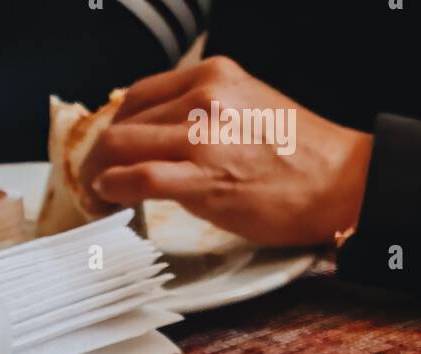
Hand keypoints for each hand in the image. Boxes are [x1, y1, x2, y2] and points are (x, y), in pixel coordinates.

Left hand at [82, 57, 372, 246]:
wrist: (338, 180)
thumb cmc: (298, 153)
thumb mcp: (247, 106)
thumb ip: (203, 113)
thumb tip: (161, 134)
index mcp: (213, 76)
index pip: (138, 94)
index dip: (115, 126)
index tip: (110, 150)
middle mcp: (203, 99)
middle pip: (122, 122)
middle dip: (100, 155)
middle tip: (97, 180)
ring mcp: (202, 138)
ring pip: (122, 147)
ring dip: (99, 176)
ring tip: (100, 197)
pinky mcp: (203, 178)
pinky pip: (140, 178)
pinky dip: (114, 188)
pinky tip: (111, 197)